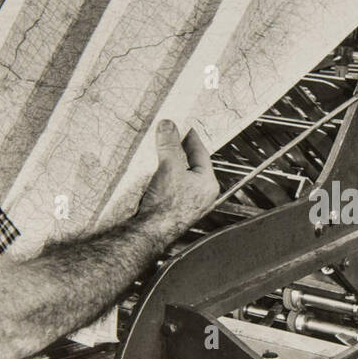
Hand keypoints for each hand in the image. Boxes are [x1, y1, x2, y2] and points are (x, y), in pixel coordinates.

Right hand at [137, 120, 218, 238]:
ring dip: (168, 163)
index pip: (201, 153)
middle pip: (190, 163)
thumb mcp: (169, 167)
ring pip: (179, 175)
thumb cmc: (166, 207)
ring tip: (157, 151)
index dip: (190, 137)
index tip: (182, 125)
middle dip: (178, 149)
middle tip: (167, 134)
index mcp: (208, 184)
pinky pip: (169, 186)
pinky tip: (151, 173)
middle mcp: (201, 195)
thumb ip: (170, 144)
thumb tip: (169, 126)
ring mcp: (187, 203)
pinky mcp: (172, 209)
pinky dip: (161, 176)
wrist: (150, 233)